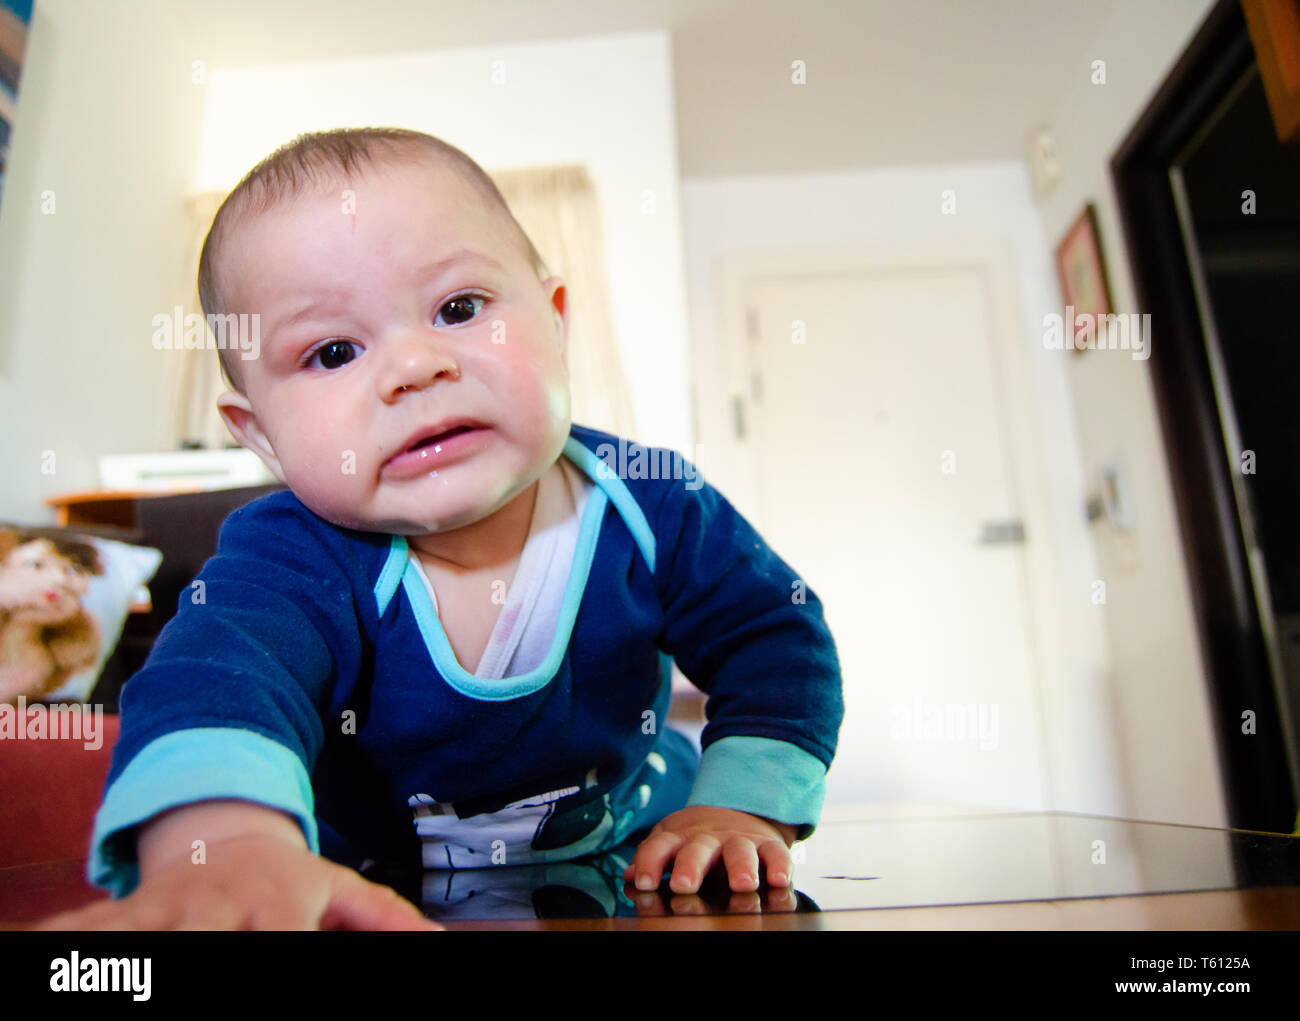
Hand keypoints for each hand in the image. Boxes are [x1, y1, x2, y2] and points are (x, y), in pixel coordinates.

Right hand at [30, 834, 442, 930]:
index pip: (279, 939)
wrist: (225, 834)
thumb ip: (387, 920)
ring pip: (140, 933)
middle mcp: (219, 909)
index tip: (277, 953)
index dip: (280, 949)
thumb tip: (442, 943)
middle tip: (200, 951)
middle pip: (203, 939)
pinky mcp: (129, 916)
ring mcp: (169, 911)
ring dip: (130, 944)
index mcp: (275, 907)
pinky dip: (73, 939)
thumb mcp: (341, 894)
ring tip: (119, 968)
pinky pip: (92, 930)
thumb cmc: (290, 882)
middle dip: (196, 947)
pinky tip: (40, 946)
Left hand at [623, 805, 797, 894]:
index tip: (644, 882)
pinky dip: (779, 866)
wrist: (738, 812)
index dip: (650, 862)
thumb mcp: (672, 844)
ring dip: (741, 866)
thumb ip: (653, 860)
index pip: (659, 846)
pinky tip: (778, 880)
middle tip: (684, 885)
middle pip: (698, 848)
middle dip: (691, 866)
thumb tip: (628, 877)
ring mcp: (740, 840)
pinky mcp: (768, 846)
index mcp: (680, 838)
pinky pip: (776, 854)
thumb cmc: (697, 841)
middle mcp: (709, 838)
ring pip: (740, 850)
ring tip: (741, 885)